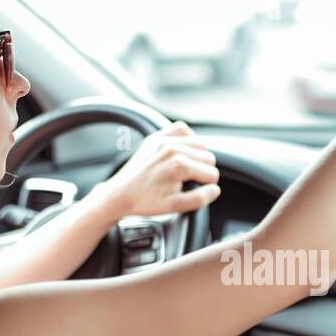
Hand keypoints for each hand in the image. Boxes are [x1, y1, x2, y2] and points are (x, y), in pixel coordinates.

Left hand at [95, 120, 220, 218]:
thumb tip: (214, 189)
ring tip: (188, 168)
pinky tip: (184, 151)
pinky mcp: (156, 137)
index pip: (212, 173)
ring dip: (198, 155)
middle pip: (208, 156)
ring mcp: (164, 140)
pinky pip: (181, 128)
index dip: (209, 185)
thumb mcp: (175, 206)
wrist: (120, 194)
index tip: (199, 190)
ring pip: (199, 142)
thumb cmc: (145, 201)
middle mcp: (173, 149)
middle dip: (205, 170)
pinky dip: (187, 138)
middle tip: (192, 181)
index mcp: (179, 166)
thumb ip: (199, 199)